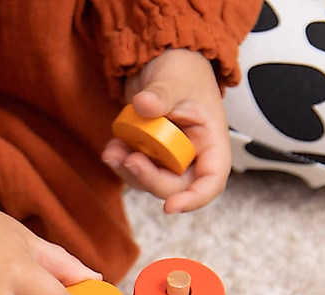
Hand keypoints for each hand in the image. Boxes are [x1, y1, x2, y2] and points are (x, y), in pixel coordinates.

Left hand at [103, 49, 229, 213]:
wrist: (162, 58)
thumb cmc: (180, 67)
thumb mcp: (173, 77)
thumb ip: (162, 93)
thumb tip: (144, 105)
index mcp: (210, 139)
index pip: (212, 180)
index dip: (195, 199)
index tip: (170, 207)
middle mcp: (192, 154)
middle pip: (174, 187)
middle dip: (149, 179)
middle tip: (129, 159)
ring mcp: (169, 157)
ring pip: (149, 182)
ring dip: (128, 172)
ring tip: (113, 150)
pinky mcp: (149, 155)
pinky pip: (134, 170)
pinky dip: (121, 163)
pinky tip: (112, 147)